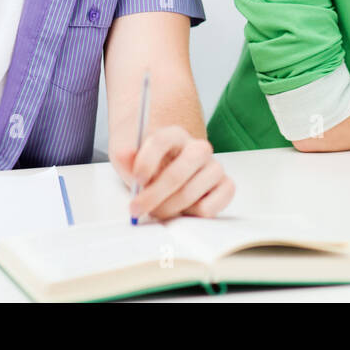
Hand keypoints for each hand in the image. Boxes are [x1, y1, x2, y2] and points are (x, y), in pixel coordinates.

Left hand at [110, 125, 235, 220]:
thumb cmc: (148, 166)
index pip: (161, 141)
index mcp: (174, 135)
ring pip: (192, 192)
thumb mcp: (128, 157)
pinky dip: (193, 214)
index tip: (136, 180)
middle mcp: (198, 148)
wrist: (167, 174)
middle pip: (177, 172)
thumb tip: (125, 155)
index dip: (146, 162)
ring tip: (157, 210)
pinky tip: (182, 210)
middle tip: (137, 208)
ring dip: (169, 208)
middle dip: (154, 195)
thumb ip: (124, 154)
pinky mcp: (225, 187)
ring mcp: (214, 167)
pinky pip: (212, 206)